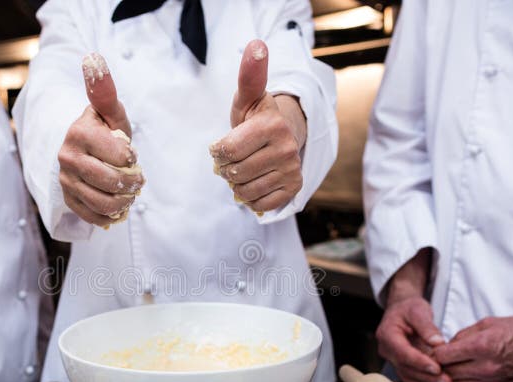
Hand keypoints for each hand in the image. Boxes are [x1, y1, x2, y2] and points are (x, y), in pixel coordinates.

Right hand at [58, 52, 144, 226]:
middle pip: (111, 182)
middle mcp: (67, 157)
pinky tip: (117, 205)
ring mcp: (65, 181)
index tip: (131, 155)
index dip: (133, 159)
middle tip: (138, 179)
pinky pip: (94, 217)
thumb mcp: (110, 111)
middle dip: (132, 184)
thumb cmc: (104, 129)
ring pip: (104, 203)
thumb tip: (93, 58)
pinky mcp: (68, 200)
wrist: (83, 149)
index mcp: (79, 133)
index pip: (120, 156)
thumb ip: (104, 91)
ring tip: (129, 193)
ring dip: (124, 201)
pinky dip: (111, 215)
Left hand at [209, 40, 306, 214]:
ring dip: (237, 184)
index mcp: (272, 125)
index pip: (227, 150)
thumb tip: (256, 45)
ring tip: (245, 168)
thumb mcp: (248, 96)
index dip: (218, 151)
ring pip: (245, 191)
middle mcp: (287, 148)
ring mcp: (292, 170)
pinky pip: (259, 205)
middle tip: (237, 157)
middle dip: (227, 168)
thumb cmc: (256, 116)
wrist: (283, 134)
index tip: (224, 144)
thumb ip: (249, 75)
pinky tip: (255, 181)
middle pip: (234, 173)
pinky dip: (251, 198)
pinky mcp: (294, 188)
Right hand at [376, 249, 449, 381]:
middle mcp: (387, 350)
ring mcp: (393, 359)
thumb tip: (437, 343)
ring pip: (409, 376)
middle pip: (406, 368)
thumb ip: (427, 326)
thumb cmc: (409, 308)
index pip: (402, 352)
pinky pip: (412, 378)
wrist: (402, 310)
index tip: (437, 368)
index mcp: (387, 334)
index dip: (419, 362)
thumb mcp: (419, 310)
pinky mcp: (401, 365)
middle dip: (427, 377)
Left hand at [432, 316, 512, 381]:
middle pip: (447, 373)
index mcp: (482, 347)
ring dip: (449, 378)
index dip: (433, 353)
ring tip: (447, 368)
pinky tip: (462, 376)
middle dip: (438, 366)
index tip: (432, 350)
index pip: (442, 356)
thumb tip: (446, 346)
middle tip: (435, 361)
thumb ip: (463, 335)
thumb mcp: (488, 323)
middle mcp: (486, 368)